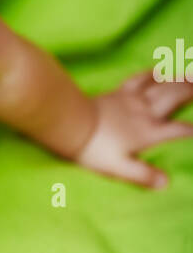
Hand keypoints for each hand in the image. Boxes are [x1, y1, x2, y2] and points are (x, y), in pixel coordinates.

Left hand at [72, 69, 192, 187]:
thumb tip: (166, 183)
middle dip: (192, 92)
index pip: (178, 130)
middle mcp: (146, 113)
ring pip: (163, 85)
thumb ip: (143, 175)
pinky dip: (152, 73)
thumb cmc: (94, 150)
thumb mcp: (119, 168)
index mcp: (149, 133)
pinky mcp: (119, 93)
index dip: (192, 130)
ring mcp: (133, 100)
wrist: (71, 124)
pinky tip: (160, 69)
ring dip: (180, 80)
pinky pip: (140, 79)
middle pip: (175, 98)